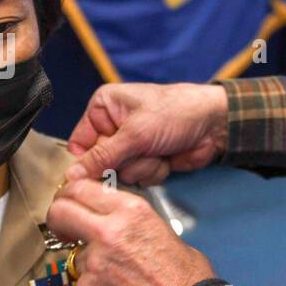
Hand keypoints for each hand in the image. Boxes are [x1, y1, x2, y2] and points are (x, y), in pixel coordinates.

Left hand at [47, 180, 215, 285]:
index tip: (66, 203)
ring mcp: (93, 264)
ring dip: (90, 266)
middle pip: (61, 212)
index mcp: (130, 212)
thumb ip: (131, 225)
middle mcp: (108, 232)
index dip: (68, 195)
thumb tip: (113, 225)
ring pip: (76, 257)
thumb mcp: (164, 233)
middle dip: (59, 220)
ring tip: (120, 282)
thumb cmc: (187, 281)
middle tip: (65, 230)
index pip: (80, 188)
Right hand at [65, 82, 228, 185]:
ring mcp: (130, 146)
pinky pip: (138, 178)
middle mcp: (113, 126)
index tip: (98, 170)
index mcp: (103, 108)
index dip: (87, 161)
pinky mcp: (146, 161)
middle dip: (123, 162)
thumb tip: (72, 175)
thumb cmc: (175, 112)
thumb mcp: (134, 133)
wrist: (214, 124)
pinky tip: (165, 158)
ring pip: (120, 173)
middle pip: (100, 163)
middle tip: (140, 151)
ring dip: (141, 167)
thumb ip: (102, 157)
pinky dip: (153, 172)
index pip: (79, 143)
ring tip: (157, 151)